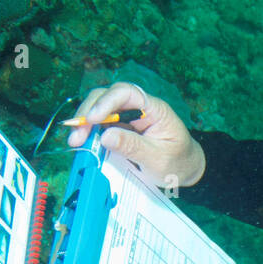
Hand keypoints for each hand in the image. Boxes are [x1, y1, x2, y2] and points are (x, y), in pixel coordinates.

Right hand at [68, 81, 205, 186]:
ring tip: (76, 141)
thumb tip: (105, 136)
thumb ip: (133, 146)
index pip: (127, 93)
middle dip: (89, 113)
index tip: (92, 119)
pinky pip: (101, 125)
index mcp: (154, 108)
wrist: (186, 170)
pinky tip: (82, 142)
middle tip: (77, 135)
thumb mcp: (158, 158)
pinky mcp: (121, 128)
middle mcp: (138, 108)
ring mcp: (128, 117)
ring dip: (85, 123)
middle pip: (107, 97)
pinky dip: (89, 132)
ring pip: (100, 109)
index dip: (106, 102)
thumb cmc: (178, 162)